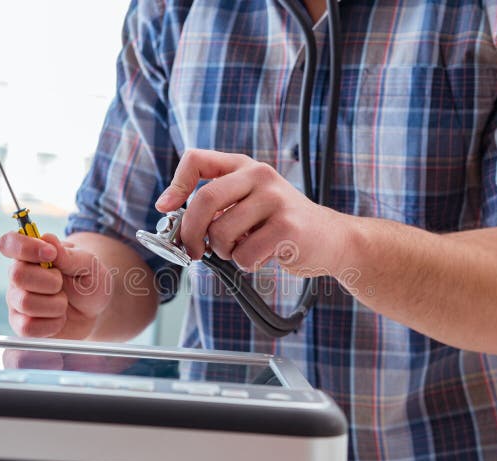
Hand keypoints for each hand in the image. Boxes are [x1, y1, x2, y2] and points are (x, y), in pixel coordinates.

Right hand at [0, 232, 112, 338]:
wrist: (94, 312)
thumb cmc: (88, 283)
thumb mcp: (88, 264)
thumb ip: (68, 254)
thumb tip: (47, 239)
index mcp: (30, 255)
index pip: (9, 243)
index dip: (25, 247)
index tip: (50, 254)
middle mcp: (18, 277)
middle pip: (17, 275)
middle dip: (50, 281)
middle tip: (62, 284)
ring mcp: (17, 302)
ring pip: (26, 302)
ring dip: (56, 304)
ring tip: (63, 302)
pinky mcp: (21, 325)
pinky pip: (28, 327)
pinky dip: (52, 324)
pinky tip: (58, 319)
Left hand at [155, 149, 347, 275]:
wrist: (331, 238)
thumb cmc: (280, 225)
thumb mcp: (249, 204)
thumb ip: (218, 207)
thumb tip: (175, 226)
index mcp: (244, 167)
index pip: (197, 159)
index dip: (175, 185)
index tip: (166, 208)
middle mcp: (259, 175)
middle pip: (204, 200)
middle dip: (190, 232)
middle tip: (192, 251)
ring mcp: (275, 199)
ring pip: (222, 234)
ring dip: (224, 252)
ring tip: (243, 250)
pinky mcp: (287, 227)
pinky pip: (244, 254)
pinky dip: (246, 263)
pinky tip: (264, 256)